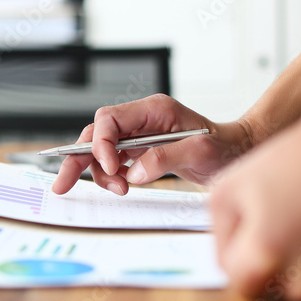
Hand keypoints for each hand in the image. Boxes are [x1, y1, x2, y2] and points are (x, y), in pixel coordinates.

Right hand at [51, 94, 255, 194]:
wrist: (237, 154)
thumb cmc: (225, 147)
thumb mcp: (201, 152)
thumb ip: (167, 158)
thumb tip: (135, 172)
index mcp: (154, 110)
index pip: (110, 119)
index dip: (101, 143)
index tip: (112, 169)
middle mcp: (141, 119)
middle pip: (96, 133)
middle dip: (79, 158)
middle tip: (63, 183)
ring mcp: (137, 134)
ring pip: (100, 149)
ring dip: (100, 173)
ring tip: (120, 190)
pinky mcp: (138, 150)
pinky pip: (111, 161)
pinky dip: (110, 176)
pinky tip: (122, 185)